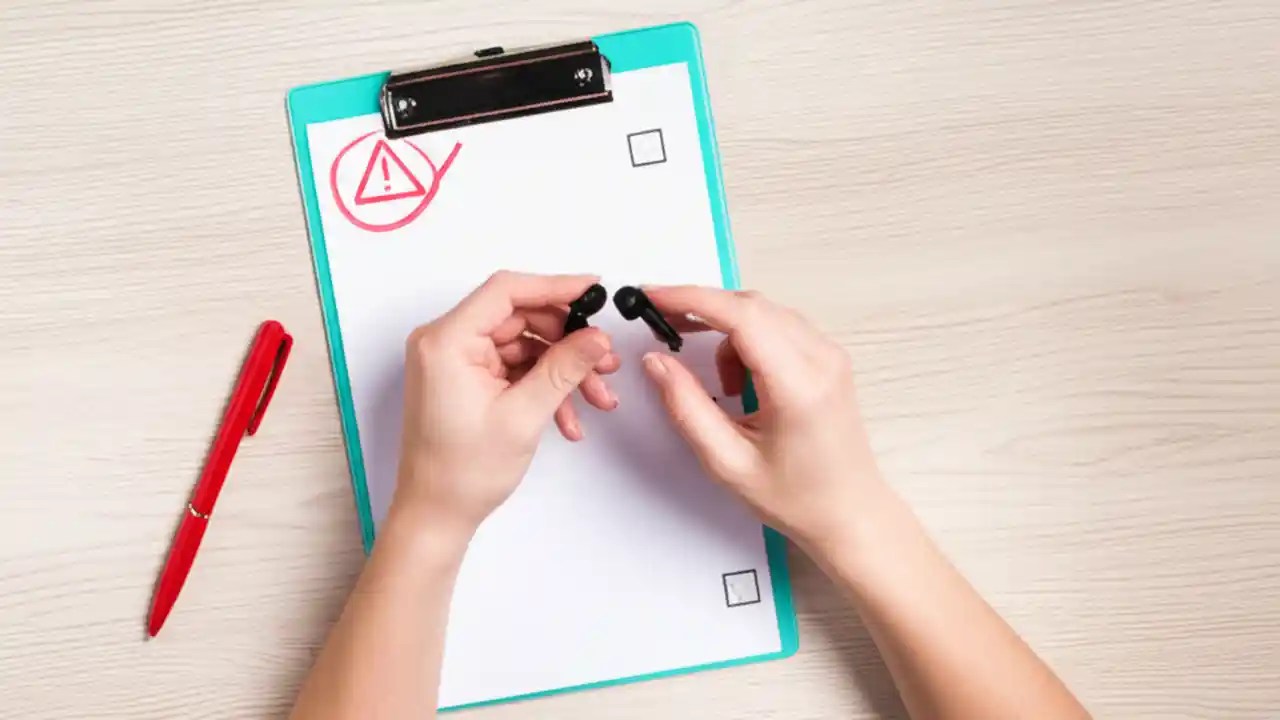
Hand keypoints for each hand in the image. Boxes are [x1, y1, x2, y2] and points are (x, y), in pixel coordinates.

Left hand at [393, 271, 620, 536]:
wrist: (436, 515)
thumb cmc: (461, 473)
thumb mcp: (523, 416)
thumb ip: (563, 368)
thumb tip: (596, 337)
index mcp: (446, 342)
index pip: (507, 291)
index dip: (555, 286)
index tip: (594, 290)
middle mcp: (445, 343)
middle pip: (519, 317)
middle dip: (567, 340)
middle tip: (603, 360)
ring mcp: (455, 360)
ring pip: (524, 345)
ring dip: (562, 369)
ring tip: (596, 396)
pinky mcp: (466, 378)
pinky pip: (515, 367)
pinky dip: (543, 386)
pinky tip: (569, 416)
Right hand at [639, 287, 884, 554]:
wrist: (850, 513)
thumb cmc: (796, 497)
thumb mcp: (727, 462)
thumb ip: (687, 406)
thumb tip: (656, 361)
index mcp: (798, 385)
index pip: (741, 316)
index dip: (692, 299)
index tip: (652, 296)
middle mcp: (821, 359)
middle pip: (751, 304)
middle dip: (702, 308)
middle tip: (663, 327)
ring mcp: (831, 354)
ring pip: (764, 312)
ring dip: (727, 328)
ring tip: (718, 384)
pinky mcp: (830, 358)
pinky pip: (780, 325)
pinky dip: (749, 338)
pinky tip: (741, 381)